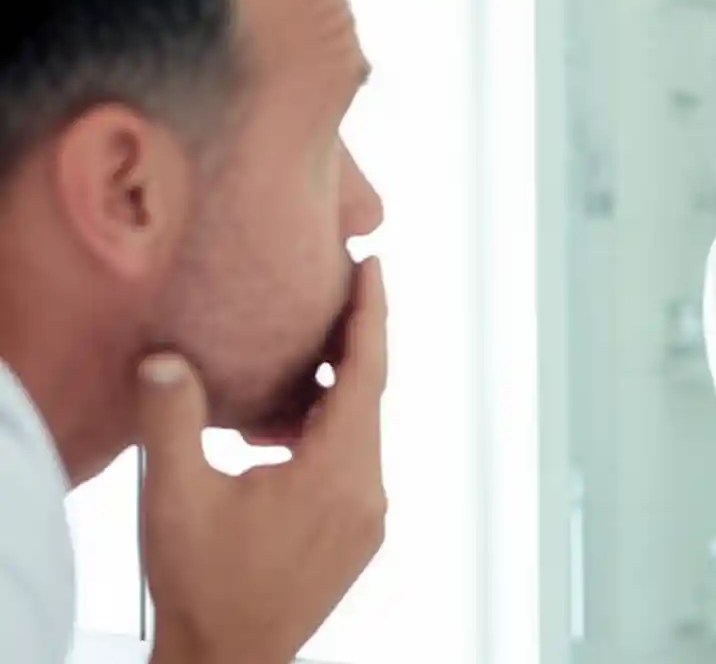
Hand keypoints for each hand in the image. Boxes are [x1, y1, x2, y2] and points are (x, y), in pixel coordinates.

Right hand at [140, 258, 388, 663]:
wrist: (228, 662)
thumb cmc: (204, 586)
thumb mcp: (175, 497)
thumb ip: (173, 420)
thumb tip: (167, 357)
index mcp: (337, 473)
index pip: (366, 374)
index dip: (371, 315)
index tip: (376, 265)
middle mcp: (368, 492)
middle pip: (369, 398)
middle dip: (355, 341)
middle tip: (341, 287)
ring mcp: (368, 517)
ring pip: (361, 432)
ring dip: (337, 392)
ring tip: (303, 354)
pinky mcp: (358, 536)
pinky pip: (354, 464)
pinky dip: (331, 433)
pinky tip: (290, 429)